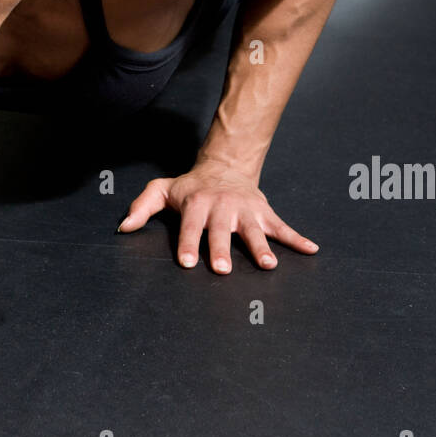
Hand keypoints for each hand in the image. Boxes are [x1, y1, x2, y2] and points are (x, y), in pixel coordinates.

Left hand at [116, 161, 318, 273]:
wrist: (226, 166)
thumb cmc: (191, 186)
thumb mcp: (162, 190)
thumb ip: (142, 206)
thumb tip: (123, 227)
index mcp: (197, 204)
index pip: (191, 226)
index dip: (189, 244)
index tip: (189, 263)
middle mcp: (223, 207)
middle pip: (222, 231)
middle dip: (223, 249)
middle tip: (224, 269)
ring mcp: (246, 211)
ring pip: (254, 231)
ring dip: (261, 248)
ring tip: (268, 265)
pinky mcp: (264, 213)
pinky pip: (282, 227)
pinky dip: (298, 239)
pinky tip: (312, 249)